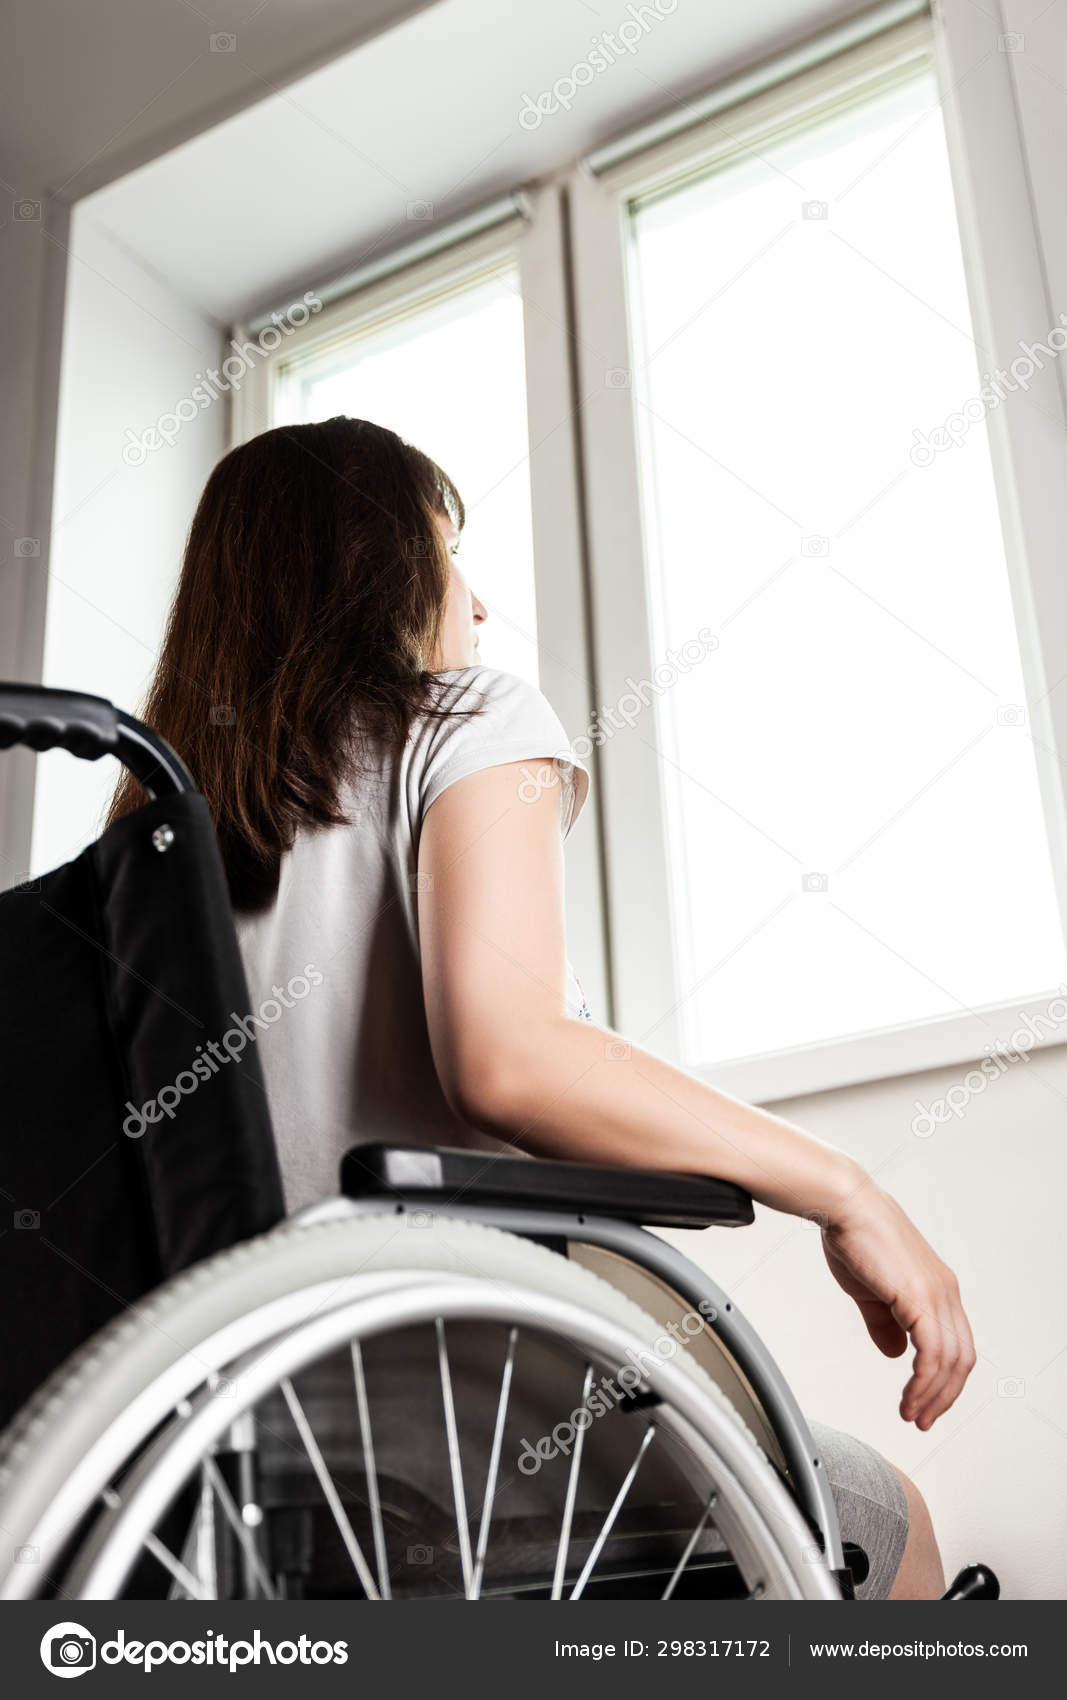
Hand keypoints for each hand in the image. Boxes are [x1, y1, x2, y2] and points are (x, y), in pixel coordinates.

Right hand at [820, 1179, 975, 1429]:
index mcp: (937, 1288)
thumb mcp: (871, 1290)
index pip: (955, 1345)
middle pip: (962, 1359)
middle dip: (944, 1396)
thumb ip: (885, 1323)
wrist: (844, 1204)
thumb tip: (896, 1352)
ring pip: (951, 1361)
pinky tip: (909, 1395)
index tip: (923, 1402)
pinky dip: (924, 1381)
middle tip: (922, 1418)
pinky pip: (933, 1353)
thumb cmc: (853, 1236)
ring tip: (912, 1414)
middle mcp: (945, 1292)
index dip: (943, 1379)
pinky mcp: (921, 1297)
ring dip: (933, 1395)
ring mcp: (937, 1294)